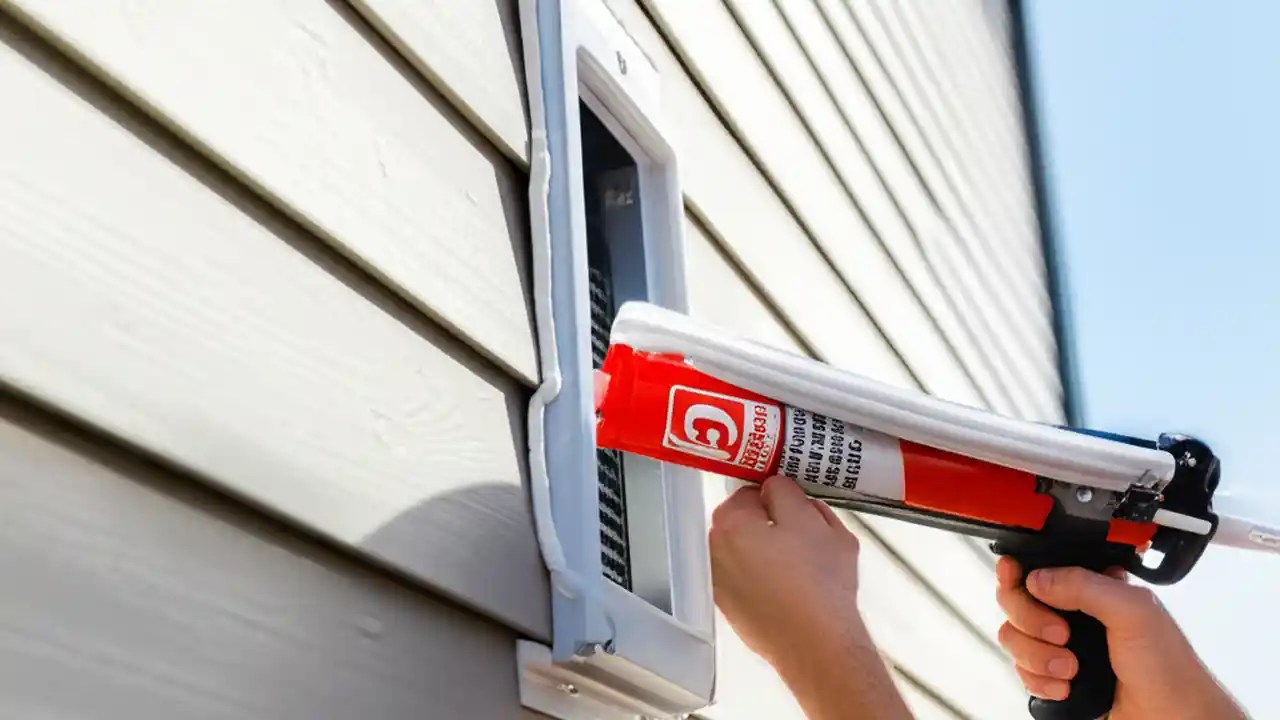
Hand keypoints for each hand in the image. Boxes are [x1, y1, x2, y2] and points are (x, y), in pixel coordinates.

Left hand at [709, 476, 910, 719]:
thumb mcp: (814, 519)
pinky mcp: (733, 608)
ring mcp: (721, 583)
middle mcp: (716, 551)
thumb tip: (777, 489)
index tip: (797, 508)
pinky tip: (794, 589)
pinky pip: (752, 580)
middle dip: (774, 525)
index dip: (780, 497)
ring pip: (749, 551)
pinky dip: (768, 579)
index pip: (752, 491)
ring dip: (770, 552)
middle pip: (747, 522)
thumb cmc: (819, 585)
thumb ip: (788, 493)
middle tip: (808, 537)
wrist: (817, 645)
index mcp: (731, 523)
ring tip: (805, 567)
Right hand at [994, 557, 1244, 718]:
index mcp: (1091, 588)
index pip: (1038, 567)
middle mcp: (1071, 615)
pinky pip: (1021, 672)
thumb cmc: (1168, 669)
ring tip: (1071, 669)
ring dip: (1037, 656)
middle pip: (1015, 602)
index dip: (1017, 572)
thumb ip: (1085, 586)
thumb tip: (1035, 578)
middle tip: (1062, 634)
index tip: (1014, 579)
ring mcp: (1059, 647)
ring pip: (1013, 639)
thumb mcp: (1134, 611)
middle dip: (1030, 620)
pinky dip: (1039, 681)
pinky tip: (1067, 688)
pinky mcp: (1053, 678)